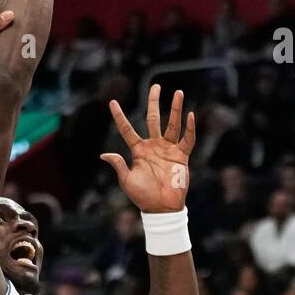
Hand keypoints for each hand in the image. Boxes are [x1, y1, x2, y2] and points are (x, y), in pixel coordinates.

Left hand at [100, 83, 195, 211]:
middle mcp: (153, 146)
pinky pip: (187, 140)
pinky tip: (191, 115)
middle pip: (153, 119)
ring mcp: (168, 149)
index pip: (127, 129)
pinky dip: (190, 129)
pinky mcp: (181, 156)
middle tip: (156, 86)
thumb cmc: (143, 196)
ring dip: (175, 109)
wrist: (161, 208)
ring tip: (178, 92)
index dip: (119, 116)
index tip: (112, 102)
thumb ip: (119, 165)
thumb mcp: (127, 180)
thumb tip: (104, 154)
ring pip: (172, 124)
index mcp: (138, 150)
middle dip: (154, 102)